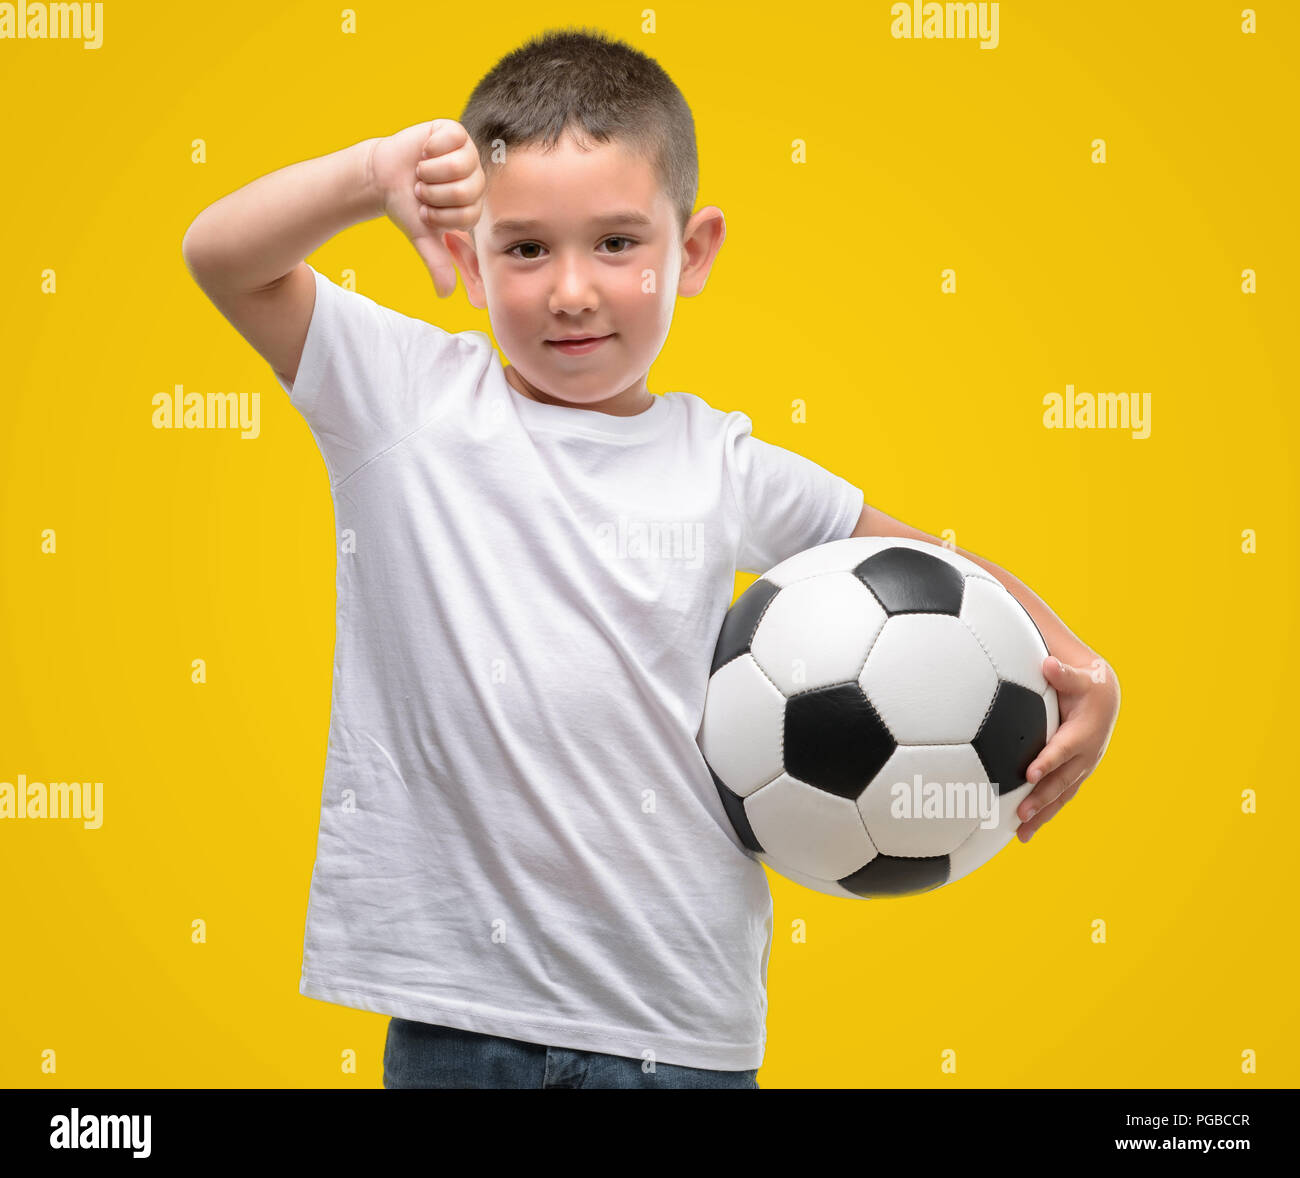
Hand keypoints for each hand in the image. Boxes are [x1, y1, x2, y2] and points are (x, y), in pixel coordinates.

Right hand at [367, 119, 484, 297]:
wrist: (383, 176)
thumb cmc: (407, 205)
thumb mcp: (423, 237)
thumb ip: (438, 264)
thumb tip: (445, 295)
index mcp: (475, 204)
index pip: (469, 214)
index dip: (441, 215)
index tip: (427, 212)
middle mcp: (476, 178)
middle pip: (465, 191)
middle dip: (434, 195)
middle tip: (422, 191)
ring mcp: (467, 153)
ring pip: (458, 167)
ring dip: (430, 173)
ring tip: (421, 173)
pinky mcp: (454, 131)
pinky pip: (451, 141)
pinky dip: (430, 150)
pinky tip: (424, 153)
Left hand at [1016, 654, 1119, 841]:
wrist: (1105, 699)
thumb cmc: (1086, 685)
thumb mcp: (1078, 676)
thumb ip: (1062, 672)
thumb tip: (1048, 663)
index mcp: (1083, 733)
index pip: (1062, 750)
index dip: (1048, 761)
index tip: (1030, 773)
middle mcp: (1084, 756)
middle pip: (1061, 780)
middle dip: (1042, 798)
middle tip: (1020, 813)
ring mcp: (1081, 769)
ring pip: (1061, 796)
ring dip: (1042, 815)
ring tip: (1021, 833)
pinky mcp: (1076, 775)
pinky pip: (1060, 798)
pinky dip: (1045, 814)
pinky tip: (1025, 832)